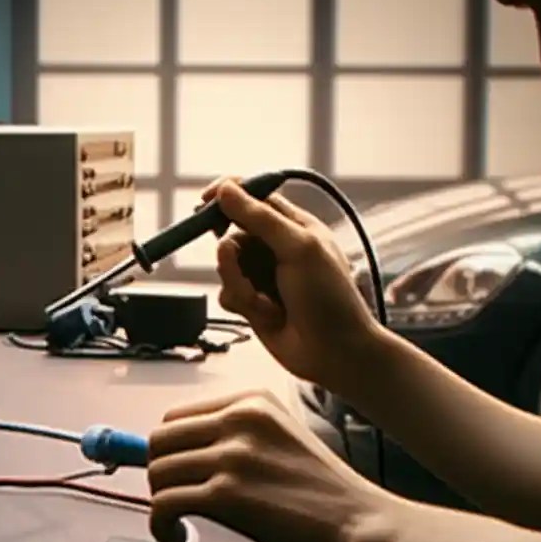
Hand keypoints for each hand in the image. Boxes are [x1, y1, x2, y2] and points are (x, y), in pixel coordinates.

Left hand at [147, 388, 398, 541]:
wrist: (359, 523)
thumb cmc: (324, 491)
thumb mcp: (283, 436)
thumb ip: (238, 434)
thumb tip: (184, 449)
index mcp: (251, 402)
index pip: (177, 416)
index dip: (172, 449)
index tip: (176, 470)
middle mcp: (238, 420)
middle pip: (160, 440)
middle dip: (161, 472)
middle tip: (174, 496)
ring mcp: (232, 455)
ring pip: (157, 471)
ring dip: (159, 501)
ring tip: (176, 519)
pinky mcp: (226, 494)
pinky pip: (163, 503)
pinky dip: (160, 524)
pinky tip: (174, 534)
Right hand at [203, 177, 383, 390]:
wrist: (334, 352)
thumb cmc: (329, 298)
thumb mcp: (298, 248)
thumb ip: (260, 218)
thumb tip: (226, 189)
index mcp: (295, 226)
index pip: (255, 198)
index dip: (229, 195)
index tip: (207, 200)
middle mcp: (277, 248)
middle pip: (232, 234)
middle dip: (232, 254)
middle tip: (237, 263)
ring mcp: (263, 276)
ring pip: (225, 267)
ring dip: (240, 284)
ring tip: (266, 301)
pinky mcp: (252, 302)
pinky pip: (226, 293)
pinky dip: (242, 303)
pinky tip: (267, 314)